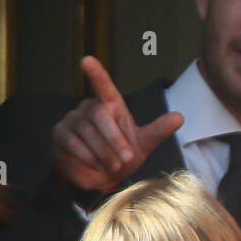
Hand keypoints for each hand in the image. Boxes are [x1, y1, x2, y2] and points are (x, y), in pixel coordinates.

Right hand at [51, 55, 183, 191]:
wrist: (101, 180)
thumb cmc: (122, 157)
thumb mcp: (143, 145)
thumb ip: (158, 130)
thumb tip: (180, 117)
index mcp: (110, 106)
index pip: (104, 87)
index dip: (96, 74)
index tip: (87, 60)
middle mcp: (89, 108)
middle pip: (100, 115)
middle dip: (115, 139)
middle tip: (125, 159)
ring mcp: (72, 120)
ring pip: (87, 132)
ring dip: (103, 152)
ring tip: (113, 166)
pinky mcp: (60, 134)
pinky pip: (73, 142)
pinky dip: (87, 156)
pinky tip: (94, 164)